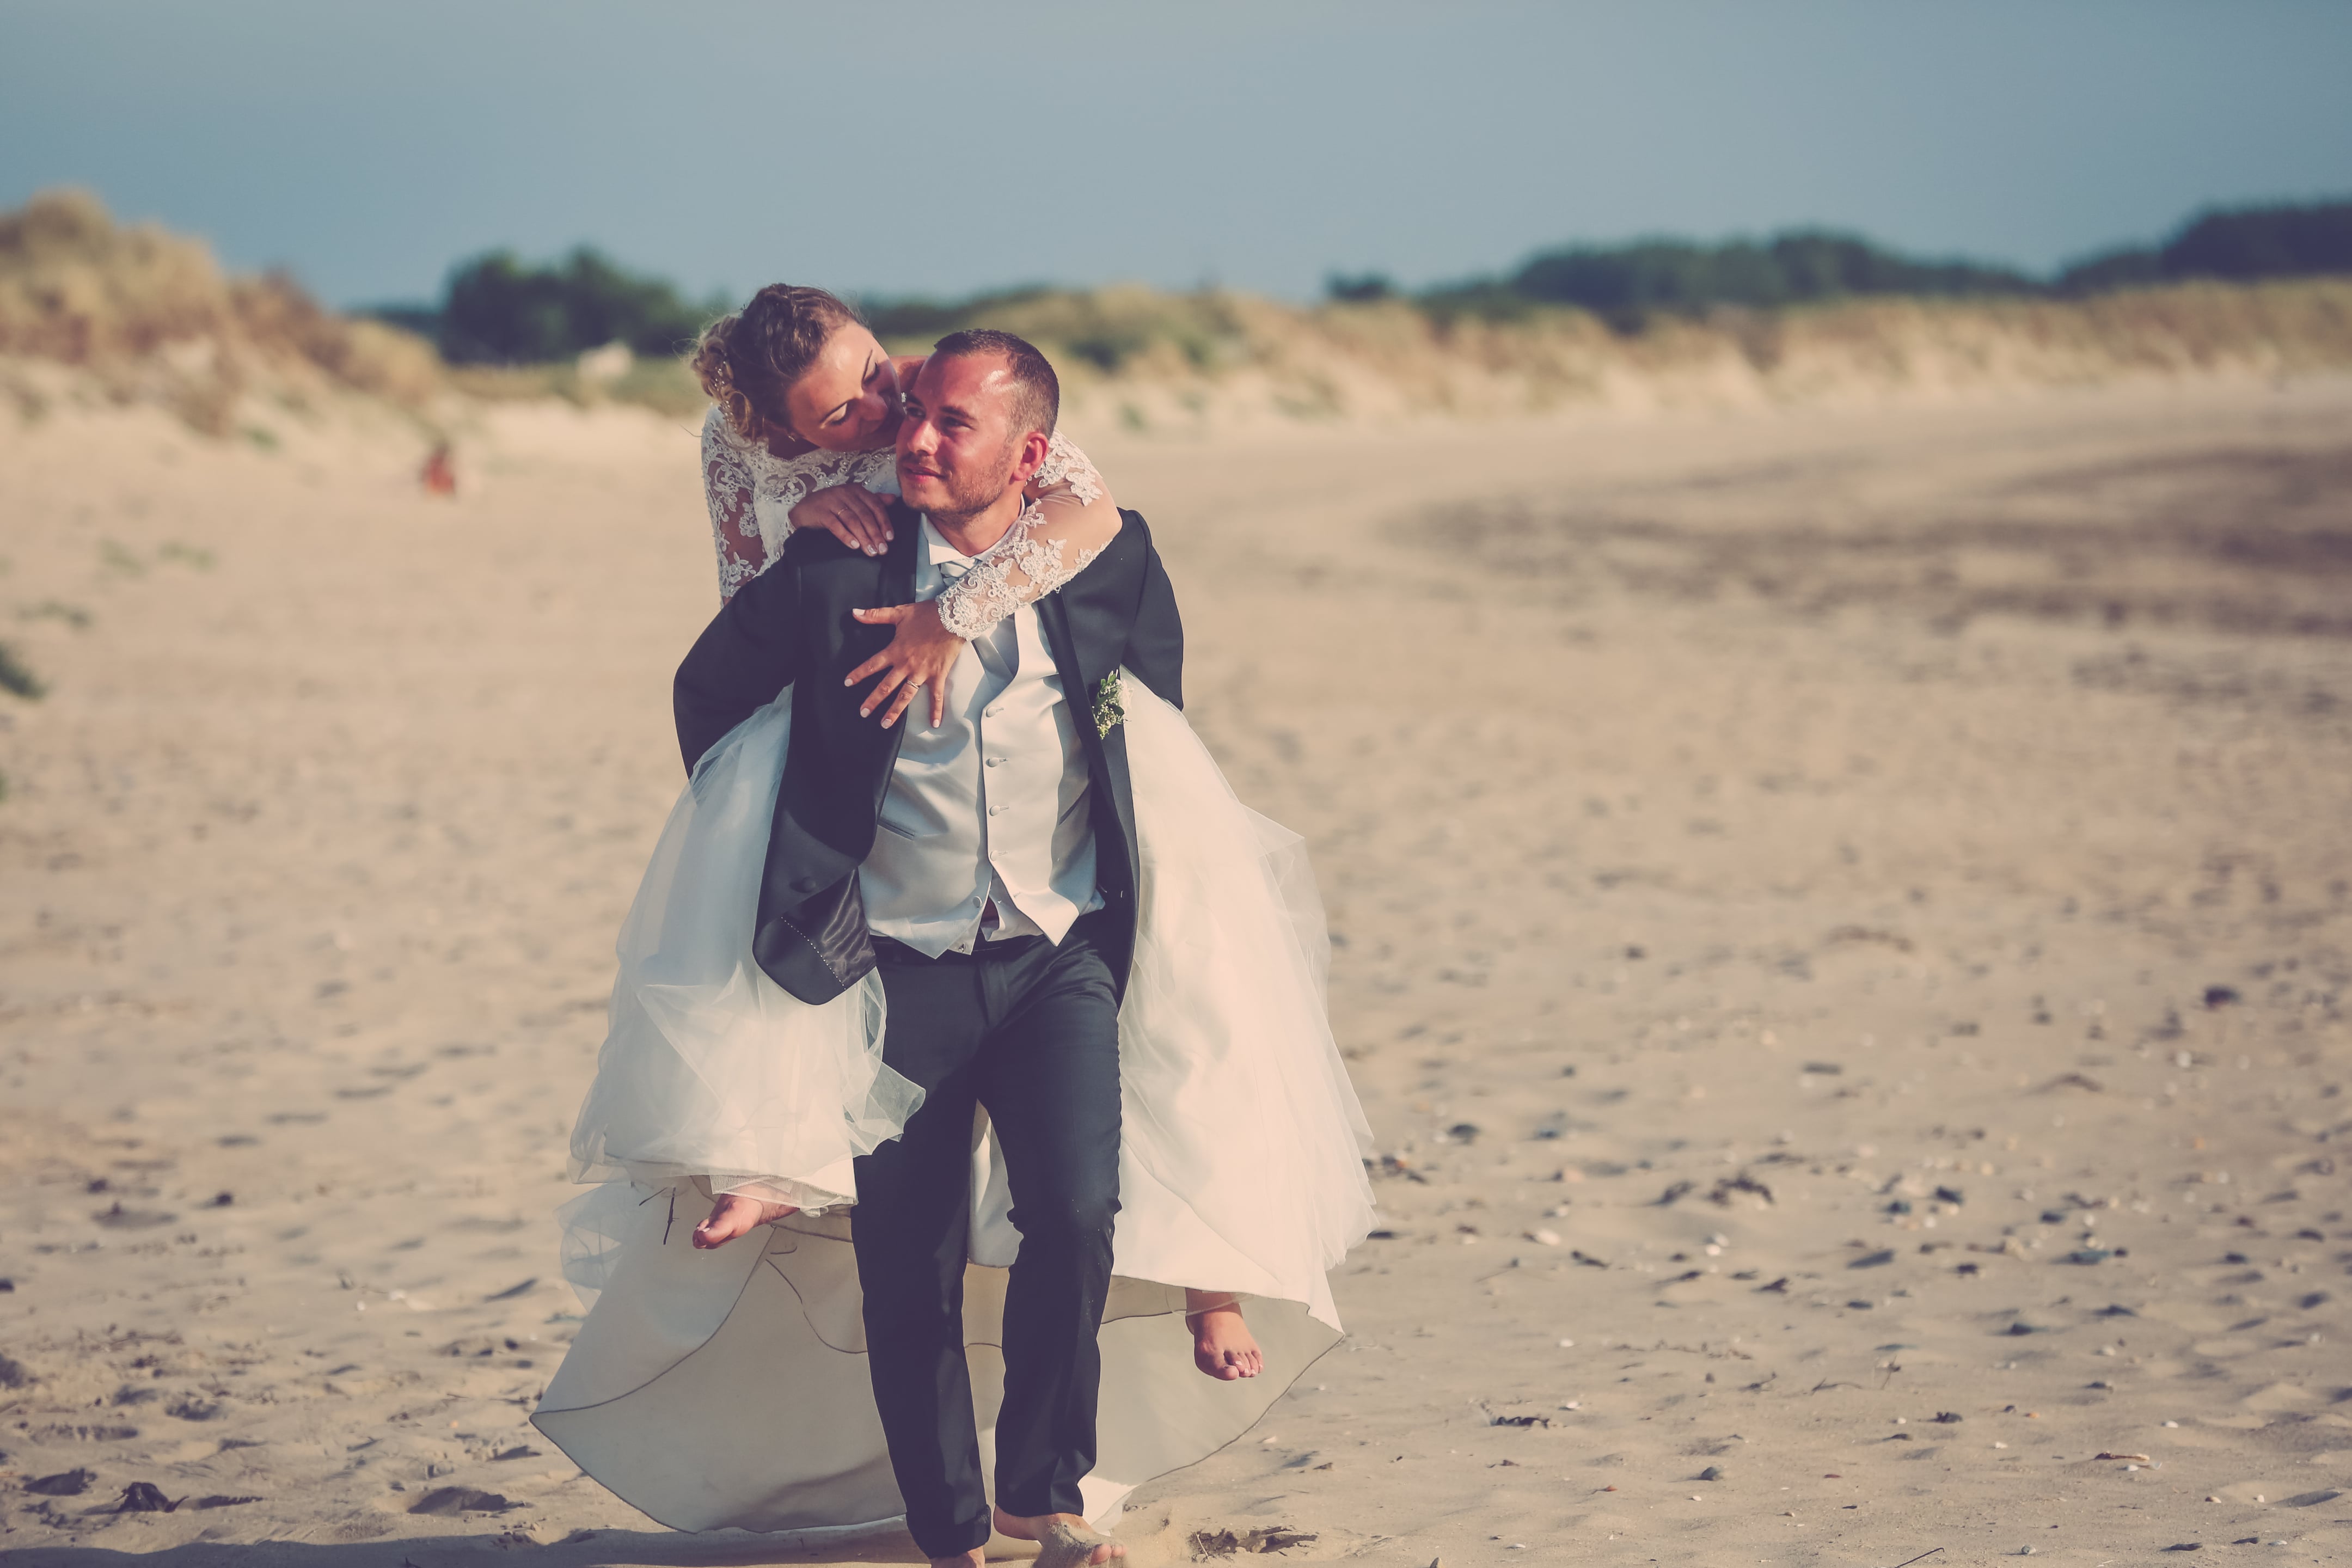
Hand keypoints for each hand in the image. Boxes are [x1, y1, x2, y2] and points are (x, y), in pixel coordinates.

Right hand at [790, 486, 894, 555]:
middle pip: (865, 515)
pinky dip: (846, 535)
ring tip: (870, 551)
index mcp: (856, 490)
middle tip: (882, 550)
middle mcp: (845, 493)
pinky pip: (835, 525)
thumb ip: (873, 500)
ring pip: (852, 520)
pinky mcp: (820, 511)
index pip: (875, 506)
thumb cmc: (832, 506)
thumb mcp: (853, 501)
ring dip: (863, 537)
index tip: (890, 538)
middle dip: (875, 534)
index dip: (884, 522)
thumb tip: (893, 499)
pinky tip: (854, 545)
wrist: (804, 509)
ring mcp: (832, 501)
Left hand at [846, 601, 964, 727]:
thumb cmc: (926, 614)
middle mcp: (906, 664)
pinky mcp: (938, 675)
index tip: (847, 683)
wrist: (953, 617)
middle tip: (863, 713)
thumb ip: (875, 615)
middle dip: (873, 700)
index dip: (859, 674)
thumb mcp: (899, 612)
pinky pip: (936, 696)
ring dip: (895, 711)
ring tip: (885, 724)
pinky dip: (936, 710)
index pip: (873, 665)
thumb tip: (854, 613)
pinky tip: (934, 724)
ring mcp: (922, 672)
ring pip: (906, 695)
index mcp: (896, 650)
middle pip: (886, 686)